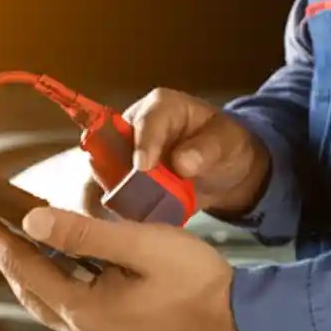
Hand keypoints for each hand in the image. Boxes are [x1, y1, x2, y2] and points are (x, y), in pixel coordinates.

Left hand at [0, 206, 247, 330]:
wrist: (238, 317)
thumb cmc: (196, 280)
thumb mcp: (138, 245)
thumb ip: (83, 233)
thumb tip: (33, 222)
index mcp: (87, 311)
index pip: (27, 270)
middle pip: (28, 289)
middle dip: (4, 254)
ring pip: (46, 299)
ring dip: (27, 267)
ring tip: (11, 236)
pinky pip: (67, 303)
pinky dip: (52, 278)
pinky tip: (57, 256)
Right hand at [91, 89, 270, 218]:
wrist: (222, 169)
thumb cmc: (224, 144)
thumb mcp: (226, 142)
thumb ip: (206, 149)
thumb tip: (181, 162)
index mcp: (160, 107)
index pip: (146, 122)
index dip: (143, 144)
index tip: (143, 166)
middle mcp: (134, 127)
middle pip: (113, 145)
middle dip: (114, 170)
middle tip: (120, 195)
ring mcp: (125, 155)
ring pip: (104, 171)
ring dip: (109, 192)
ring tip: (114, 213)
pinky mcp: (123, 180)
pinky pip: (111, 192)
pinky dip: (114, 207)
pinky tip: (118, 223)